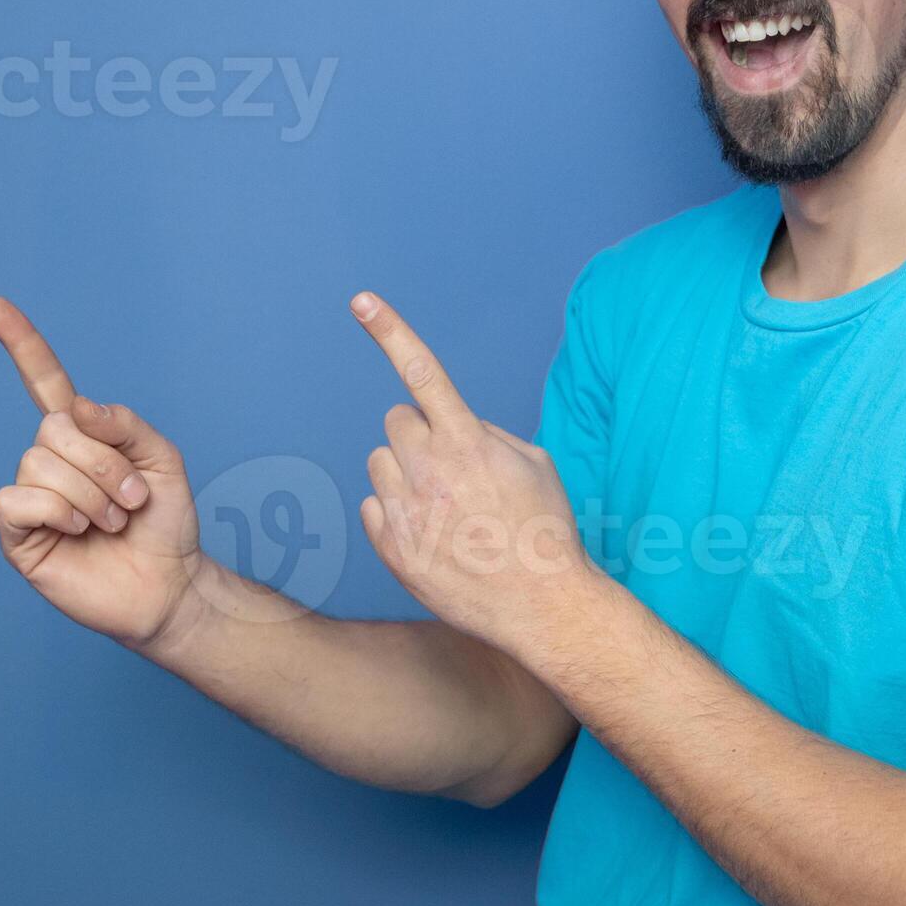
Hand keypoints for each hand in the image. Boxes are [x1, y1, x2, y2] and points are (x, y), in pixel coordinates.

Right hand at [0, 297, 206, 653]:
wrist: (170, 585)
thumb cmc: (165, 523)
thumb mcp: (162, 459)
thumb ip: (123, 423)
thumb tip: (74, 409)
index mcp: (82, 436)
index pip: (44, 383)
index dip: (21, 344)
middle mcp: (50, 461)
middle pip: (53, 429)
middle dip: (104, 463)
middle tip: (132, 499)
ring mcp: (32, 497)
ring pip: (39, 464)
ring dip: (90, 495)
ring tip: (113, 521)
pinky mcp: (18, 536)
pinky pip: (17, 500)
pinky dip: (57, 511)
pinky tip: (78, 530)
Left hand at [349, 292, 595, 659]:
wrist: (542, 606)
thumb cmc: (545, 529)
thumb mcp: (535, 462)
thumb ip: (485, 433)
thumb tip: (453, 426)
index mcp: (467, 441)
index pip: (421, 371)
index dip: (390, 330)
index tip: (361, 299)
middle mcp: (429, 469)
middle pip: (396, 420)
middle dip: (419, 433)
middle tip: (452, 465)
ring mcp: (406, 510)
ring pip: (380, 461)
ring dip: (405, 472)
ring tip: (447, 505)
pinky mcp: (391, 547)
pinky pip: (374, 506)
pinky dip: (397, 513)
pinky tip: (435, 535)